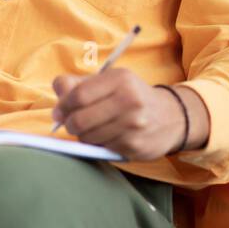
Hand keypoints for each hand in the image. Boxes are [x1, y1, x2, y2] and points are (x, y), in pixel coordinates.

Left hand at [51, 68, 185, 160]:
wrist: (171, 117)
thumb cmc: (132, 97)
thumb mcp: (110, 82)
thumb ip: (80, 83)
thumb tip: (58, 89)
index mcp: (121, 79)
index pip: (78, 95)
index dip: (63, 106)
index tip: (58, 112)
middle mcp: (129, 100)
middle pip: (80, 119)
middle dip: (69, 124)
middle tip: (71, 124)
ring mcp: (133, 124)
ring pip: (88, 137)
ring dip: (84, 136)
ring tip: (93, 129)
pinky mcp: (134, 145)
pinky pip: (102, 147)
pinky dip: (99, 144)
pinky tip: (109, 136)